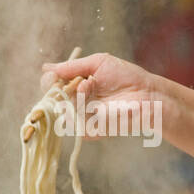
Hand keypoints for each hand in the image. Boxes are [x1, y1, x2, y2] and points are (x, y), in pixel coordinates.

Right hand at [39, 52, 159, 139]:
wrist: (147, 94)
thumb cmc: (126, 76)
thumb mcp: (98, 63)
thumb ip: (72, 66)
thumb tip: (46, 68)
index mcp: (75, 86)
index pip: (51, 86)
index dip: (49, 81)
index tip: (53, 75)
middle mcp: (76, 103)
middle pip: (52, 101)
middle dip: (57, 89)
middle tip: (70, 78)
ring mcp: (83, 118)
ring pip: (62, 112)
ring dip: (73, 95)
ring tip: (89, 84)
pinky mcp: (91, 131)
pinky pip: (76, 125)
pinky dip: (83, 108)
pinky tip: (93, 99)